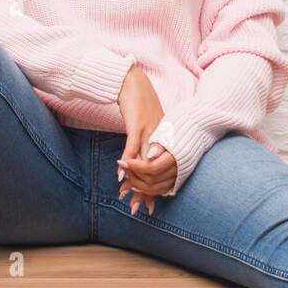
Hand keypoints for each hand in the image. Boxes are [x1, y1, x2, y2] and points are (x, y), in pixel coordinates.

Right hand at [115, 64, 169, 215]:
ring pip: (144, 162)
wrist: (131, 80)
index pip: (161, 167)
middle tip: (139, 207)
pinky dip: (127, 161)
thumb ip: (148, 140)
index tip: (149, 203)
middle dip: (146, 190)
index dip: (155, 186)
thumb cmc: (138, 101)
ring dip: (135, 180)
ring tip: (128, 196)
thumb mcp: (148, 122)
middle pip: (154, 169)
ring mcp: (150, 130)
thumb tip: (143, 158)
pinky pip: (132, 147)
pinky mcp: (137, 124)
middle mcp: (160, 136)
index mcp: (165, 137)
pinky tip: (121, 173)